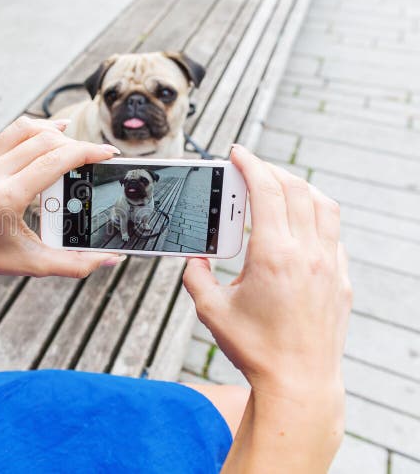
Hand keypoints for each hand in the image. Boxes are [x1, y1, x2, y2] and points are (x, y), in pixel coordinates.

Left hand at [0, 116, 123, 278]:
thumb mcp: (34, 264)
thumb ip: (75, 264)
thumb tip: (110, 258)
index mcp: (7, 198)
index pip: (54, 161)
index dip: (86, 152)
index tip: (107, 154)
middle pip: (46, 141)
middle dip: (78, 145)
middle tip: (96, 157)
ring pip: (29, 129)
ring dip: (57, 132)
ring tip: (76, 145)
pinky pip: (14, 131)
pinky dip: (38, 128)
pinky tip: (54, 132)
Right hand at [183, 145, 351, 398]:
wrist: (299, 382)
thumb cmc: (255, 348)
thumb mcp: (211, 310)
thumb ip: (196, 276)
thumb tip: (194, 258)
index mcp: (274, 255)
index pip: (266, 190)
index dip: (250, 164)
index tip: (238, 153)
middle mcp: (308, 253)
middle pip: (296, 189)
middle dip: (271, 170)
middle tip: (251, 169)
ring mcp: (330, 265)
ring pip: (323, 205)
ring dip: (299, 188)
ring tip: (278, 189)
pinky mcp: (341, 280)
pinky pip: (333, 234)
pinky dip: (315, 218)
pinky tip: (298, 229)